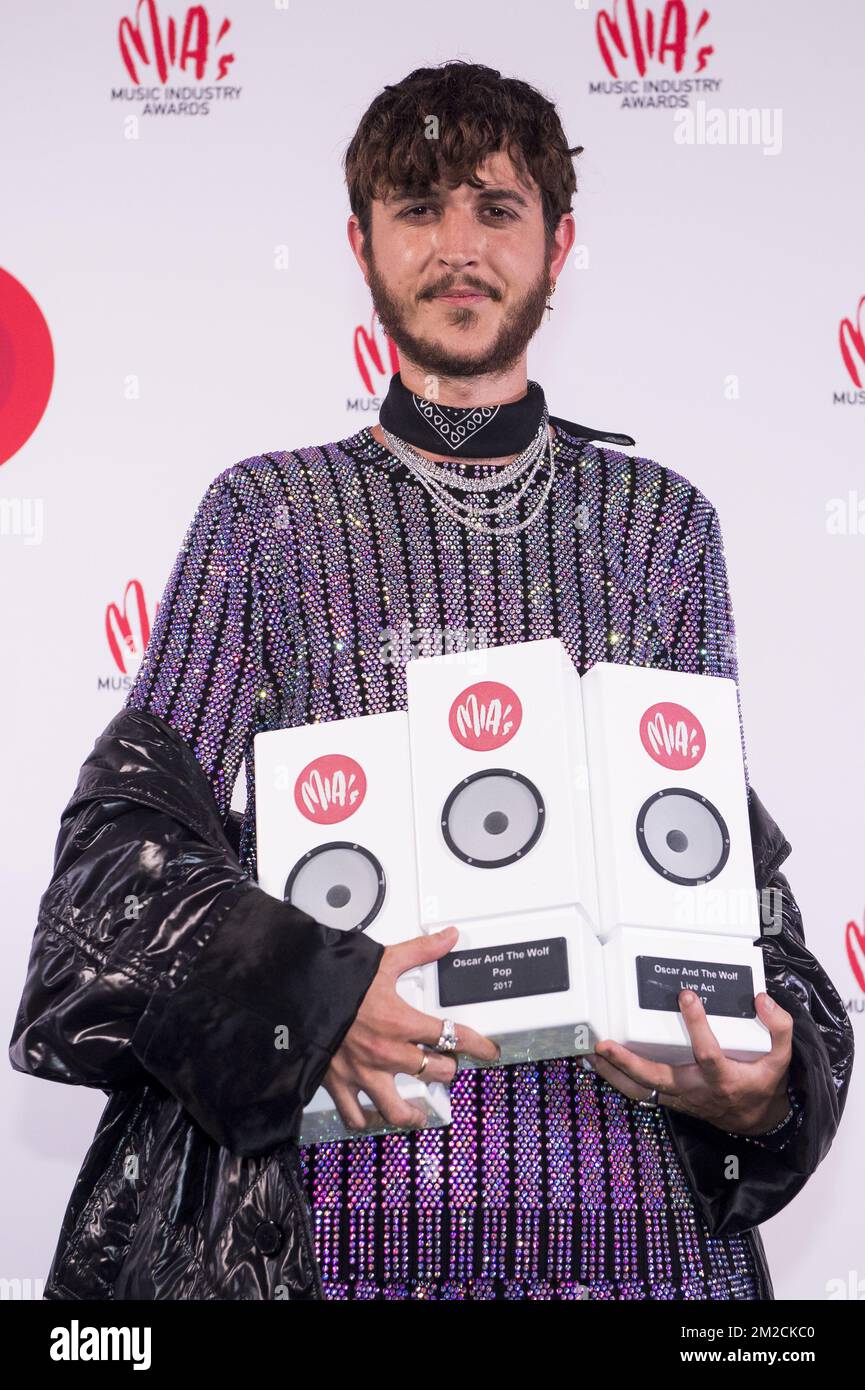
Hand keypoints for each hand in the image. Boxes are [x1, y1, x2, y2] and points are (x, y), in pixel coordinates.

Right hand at [322, 925, 500, 1132]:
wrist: (295, 992)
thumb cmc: (336, 978)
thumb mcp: (383, 960)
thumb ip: (420, 951)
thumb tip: (447, 937)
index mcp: (400, 1021)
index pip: (452, 1036)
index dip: (477, 1045)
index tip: (486, 1050)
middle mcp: (386, 1052)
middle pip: (435, 1072)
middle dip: (446, 1069)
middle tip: (446, 1066)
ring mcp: (363, 1073)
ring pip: (400, 1109)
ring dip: (416, 1112)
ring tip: (422, 1112)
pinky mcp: (338, 1084)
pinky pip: (357, 1116)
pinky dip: (368, 1120)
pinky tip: (375, 1117)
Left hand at [588, 989, 793, 1135]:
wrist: (756, 1120)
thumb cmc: (764, 1085)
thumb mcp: (782, 1059)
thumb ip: (779, 1028)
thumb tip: (762, 1000)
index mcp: (723, 1078)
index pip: (707, 1052)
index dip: (697, 1026)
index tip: (687, 996)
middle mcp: (696, 1089)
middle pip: (657, 1078)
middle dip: (628, 1062)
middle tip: (604, 1044)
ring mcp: (680, 1096)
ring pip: (641, 1089)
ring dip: (613, 1073)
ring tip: (589, 1053)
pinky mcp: (671, 1097)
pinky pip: (639, 1091)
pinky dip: (617, 1079)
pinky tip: (599, 1064)